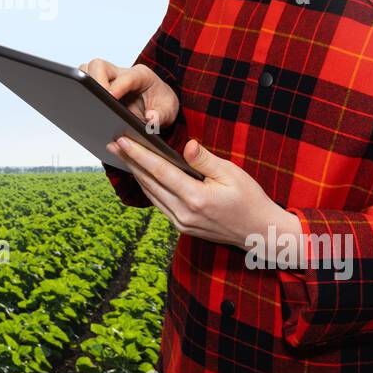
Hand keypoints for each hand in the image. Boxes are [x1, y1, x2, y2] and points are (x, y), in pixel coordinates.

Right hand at [79, 59, 178, 135]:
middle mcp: (122, 73)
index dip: (118, 85)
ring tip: (88, 103)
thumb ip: (161, 116)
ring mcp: (108, 79)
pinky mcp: (99, 86)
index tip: (111, 96)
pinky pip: (84, 82)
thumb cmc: (161, 104)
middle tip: (96, 101)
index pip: (126, 76)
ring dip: (85, 84)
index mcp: (141, 76)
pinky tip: (83, 107)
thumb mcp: (168, 111)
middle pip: (99, 65)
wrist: (156, 104)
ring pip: (87, 70)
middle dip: (95, 81)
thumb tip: (150, 119)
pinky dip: (81, 91)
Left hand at [105, 135, 301, 254]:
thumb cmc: (249, 199)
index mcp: (196, 198)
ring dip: (135, 174)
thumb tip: (187, 146)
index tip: (122, 140)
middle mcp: (183, 213)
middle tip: (112, 143)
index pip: (160, 171)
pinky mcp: (181, 227)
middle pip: (149, 182)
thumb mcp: (231, 174)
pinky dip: (148, 187)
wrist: (259, 232)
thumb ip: (205, 160)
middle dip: (130, 161)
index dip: (139, 154)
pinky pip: (158, 203)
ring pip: (150, 194)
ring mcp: (181, 223)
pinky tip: (141, 174)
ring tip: (122, 155)